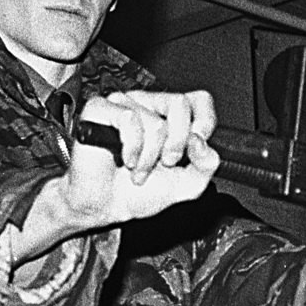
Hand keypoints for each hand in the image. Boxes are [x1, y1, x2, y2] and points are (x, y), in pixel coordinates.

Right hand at [62, 89, 219, 223]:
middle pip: (180, 104)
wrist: (105, 207)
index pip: (198, 99)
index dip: (204, 122)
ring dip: (149, 158)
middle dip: (177, 144)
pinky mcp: (100, 109)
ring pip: (155, 123)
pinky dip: (132, 149)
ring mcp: (122, 104)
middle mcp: (147, 105)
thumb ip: (205, 165)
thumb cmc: (138, 193)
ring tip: (138, 171)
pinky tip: (125, 160)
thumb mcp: (187, 185)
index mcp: (168, 116)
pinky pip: (129, 120)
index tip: (195, 147)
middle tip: (165, 164)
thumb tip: (200, 142)